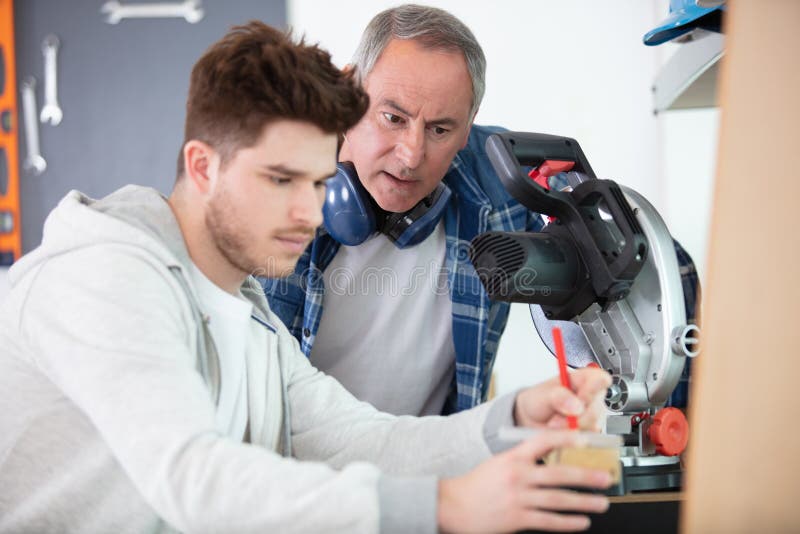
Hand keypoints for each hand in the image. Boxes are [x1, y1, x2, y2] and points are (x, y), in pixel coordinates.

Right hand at [437, 431, 611, 532]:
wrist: (452, 505)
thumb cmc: (477, 485)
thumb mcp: (498, 463)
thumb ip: (523, 461)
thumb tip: (553, 461)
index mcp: (512, 457)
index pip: (543, 442)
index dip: (566, 439)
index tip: (586, 440)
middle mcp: (517, 476)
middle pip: (558, 474)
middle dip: (586, 476)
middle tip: (605, 478)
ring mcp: (518, 498)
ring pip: (558, 500)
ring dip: (584, 502)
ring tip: (601, 503)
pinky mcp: (516, 519)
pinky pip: (548, 521)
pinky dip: (568, 522)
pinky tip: (581, 522)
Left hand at [514, 368, 610, 430]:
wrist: (532, 420)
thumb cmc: (539, 401)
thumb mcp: (542, 395)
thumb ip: (559, 396)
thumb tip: (578, 406)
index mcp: (583, 379)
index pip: (601, 379)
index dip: (593, 389)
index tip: (580, 398)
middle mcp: (592, 398)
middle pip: (597, 408)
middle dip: (576, 416)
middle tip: (555, 418)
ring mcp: (592, 417)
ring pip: (592, 426)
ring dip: (570, 428)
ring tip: (554, 423)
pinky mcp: (589, 433)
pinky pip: (587, 438)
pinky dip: (571, 438)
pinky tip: (560, 432)